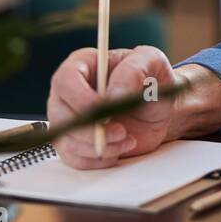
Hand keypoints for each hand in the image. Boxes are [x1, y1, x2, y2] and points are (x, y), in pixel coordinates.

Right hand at [46, 45, 186, 169]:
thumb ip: (133, 70)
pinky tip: (120, 149)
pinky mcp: (76, 143)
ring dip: (99, 146)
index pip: (65, 80)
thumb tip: (112, 94)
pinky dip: (99, 160)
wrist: (160, 109)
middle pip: (60, 115)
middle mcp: (69, 93)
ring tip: (127, 138)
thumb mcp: (152, 62)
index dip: (81, 97)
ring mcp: (69, 119)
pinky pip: (75, 159)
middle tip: (121, 130)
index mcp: (83, 64)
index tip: (106, 108)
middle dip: (92, 129)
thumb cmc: (153, 80)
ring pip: (66, 140)